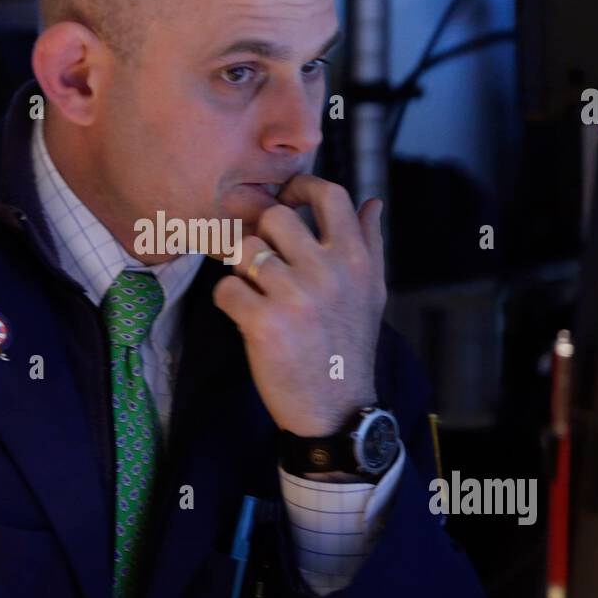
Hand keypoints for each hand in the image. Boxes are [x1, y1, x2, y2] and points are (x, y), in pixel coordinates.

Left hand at [212, 175, 386, 436]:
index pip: (330, 195)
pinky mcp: (264, 323)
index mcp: (355, 260)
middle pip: (274, 217)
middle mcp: (327, 272)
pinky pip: (226, 288)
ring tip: (256, 292)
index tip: (287, 196)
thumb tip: (372, 202)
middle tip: (264, 261)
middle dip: (262, 235)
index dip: (301, 187)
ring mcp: (294, 297)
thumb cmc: (349, 346)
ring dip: (242, 269)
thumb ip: (370, 244)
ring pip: (244, 250)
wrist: (335, 409)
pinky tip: (245, 317)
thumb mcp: (372, 293)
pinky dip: (228, 301)